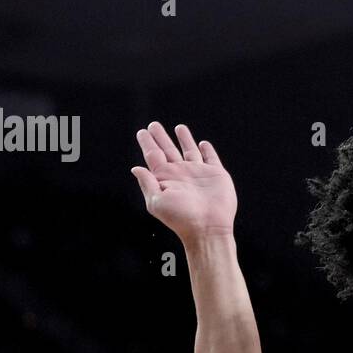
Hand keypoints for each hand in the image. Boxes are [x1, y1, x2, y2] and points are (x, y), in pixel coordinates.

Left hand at [132, 122, 236, 242]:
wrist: (207, 227)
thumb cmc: (181, 218)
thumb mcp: (157, 201)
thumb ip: (147, 183)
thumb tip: (136, 168)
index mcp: (165, 178)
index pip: (153, 155)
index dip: (147, 143)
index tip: (142, 132)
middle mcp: (180, 173)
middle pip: (168, 150)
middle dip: (161, 137)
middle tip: (154, 125)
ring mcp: (198, 173)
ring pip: (189, 150)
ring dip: (184, 139)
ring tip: (179, 128)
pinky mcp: (216, 174)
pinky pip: (211, 158)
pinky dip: (207, 150)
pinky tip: (203, 144)